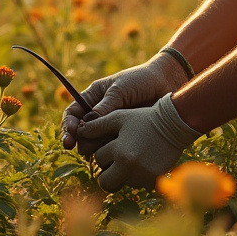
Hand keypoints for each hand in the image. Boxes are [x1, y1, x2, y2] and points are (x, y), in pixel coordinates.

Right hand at [61, 53, 190, 153]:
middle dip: (83, 143)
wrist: (167, 84)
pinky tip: (116, 155)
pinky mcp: (125, 136)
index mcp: (93, 97)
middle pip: (83, 133)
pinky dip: (112, 152)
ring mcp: (112, 126)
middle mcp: (99, 113)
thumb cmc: (142, 80)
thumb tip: (86, 127)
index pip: (73, 114)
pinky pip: (113, 147)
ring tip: (105, 151)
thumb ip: (104, 107)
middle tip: (88, 152)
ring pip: (97, 143)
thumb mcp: (121, 90)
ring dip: (98, 149)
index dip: (68, 127)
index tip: (70, 139)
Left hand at [80, 93, 201, 191]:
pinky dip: (137, 176)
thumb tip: (78, 132)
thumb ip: (97, 125)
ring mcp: (142, 177)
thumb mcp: (119, 117)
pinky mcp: (153, 181)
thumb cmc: (144, 118)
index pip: (99, 158)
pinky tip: (144, 160)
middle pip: (105, 182)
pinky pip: (136, 185)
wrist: (174, 125)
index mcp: (119, 151)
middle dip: (107, 172)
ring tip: (134, 155)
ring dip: (122, 174)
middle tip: (117, 160)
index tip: (116, 142)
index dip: (105, 150)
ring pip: (121, 184)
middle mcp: (129, 167)